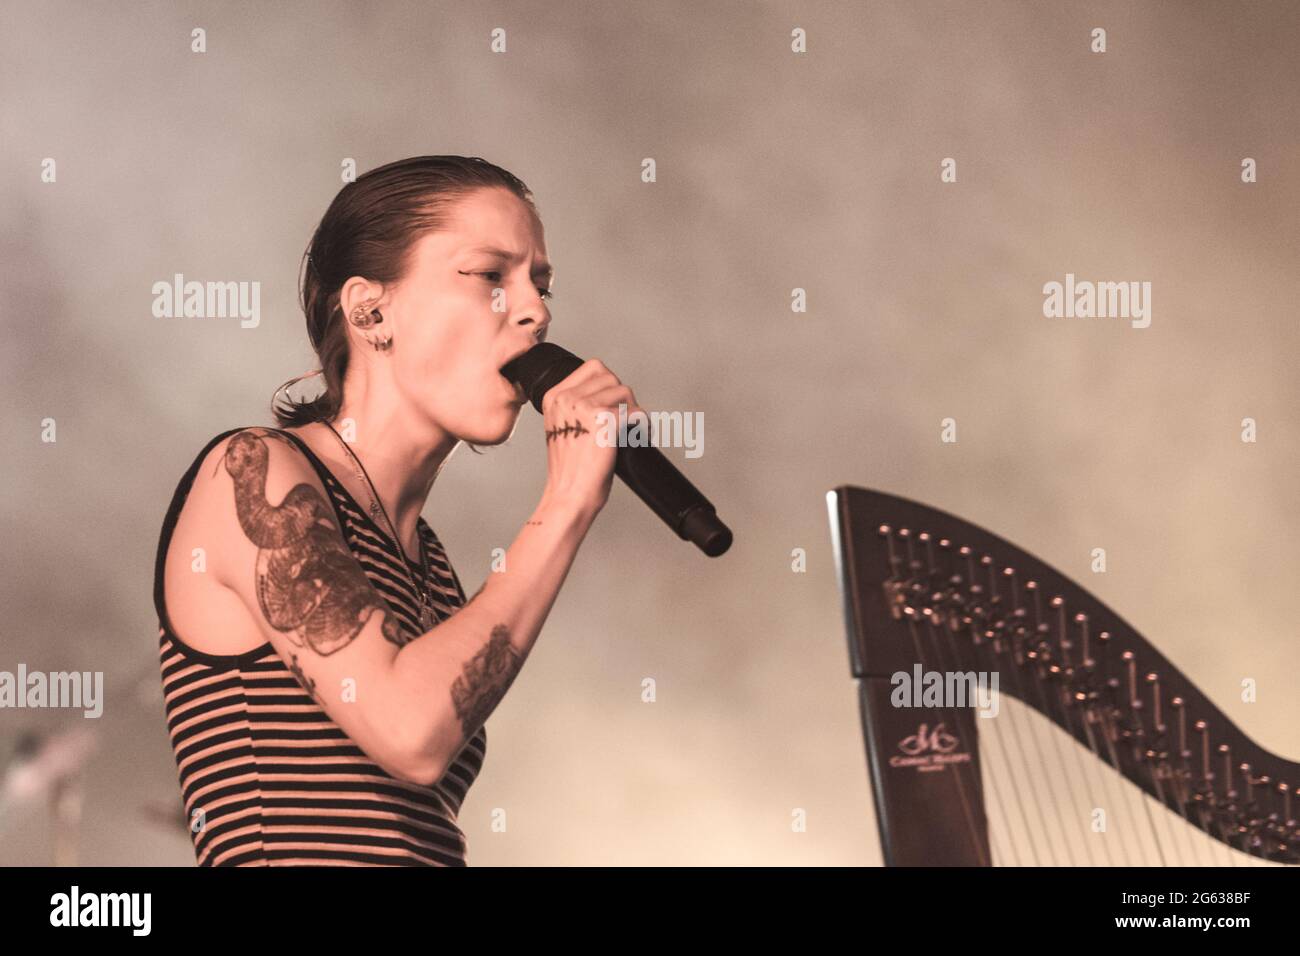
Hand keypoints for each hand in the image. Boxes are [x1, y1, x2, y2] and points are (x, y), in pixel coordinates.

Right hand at [537, 358, 647, 518]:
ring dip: (632, 409)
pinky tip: (640, 435)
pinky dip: (643, 424)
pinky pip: (636, 412)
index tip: (613, 404)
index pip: (593, 368)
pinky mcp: (604, 421)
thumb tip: (605, 391)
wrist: (569, 495)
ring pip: (624, 391)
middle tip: (624, 418)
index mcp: (553, 397)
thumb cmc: (570, 469)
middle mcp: (566, 398)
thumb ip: (575, 406)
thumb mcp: (562, 428)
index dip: (609, 384)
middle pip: (610, 377)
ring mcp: (584, 408)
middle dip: (622, 397)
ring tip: (630, 429)